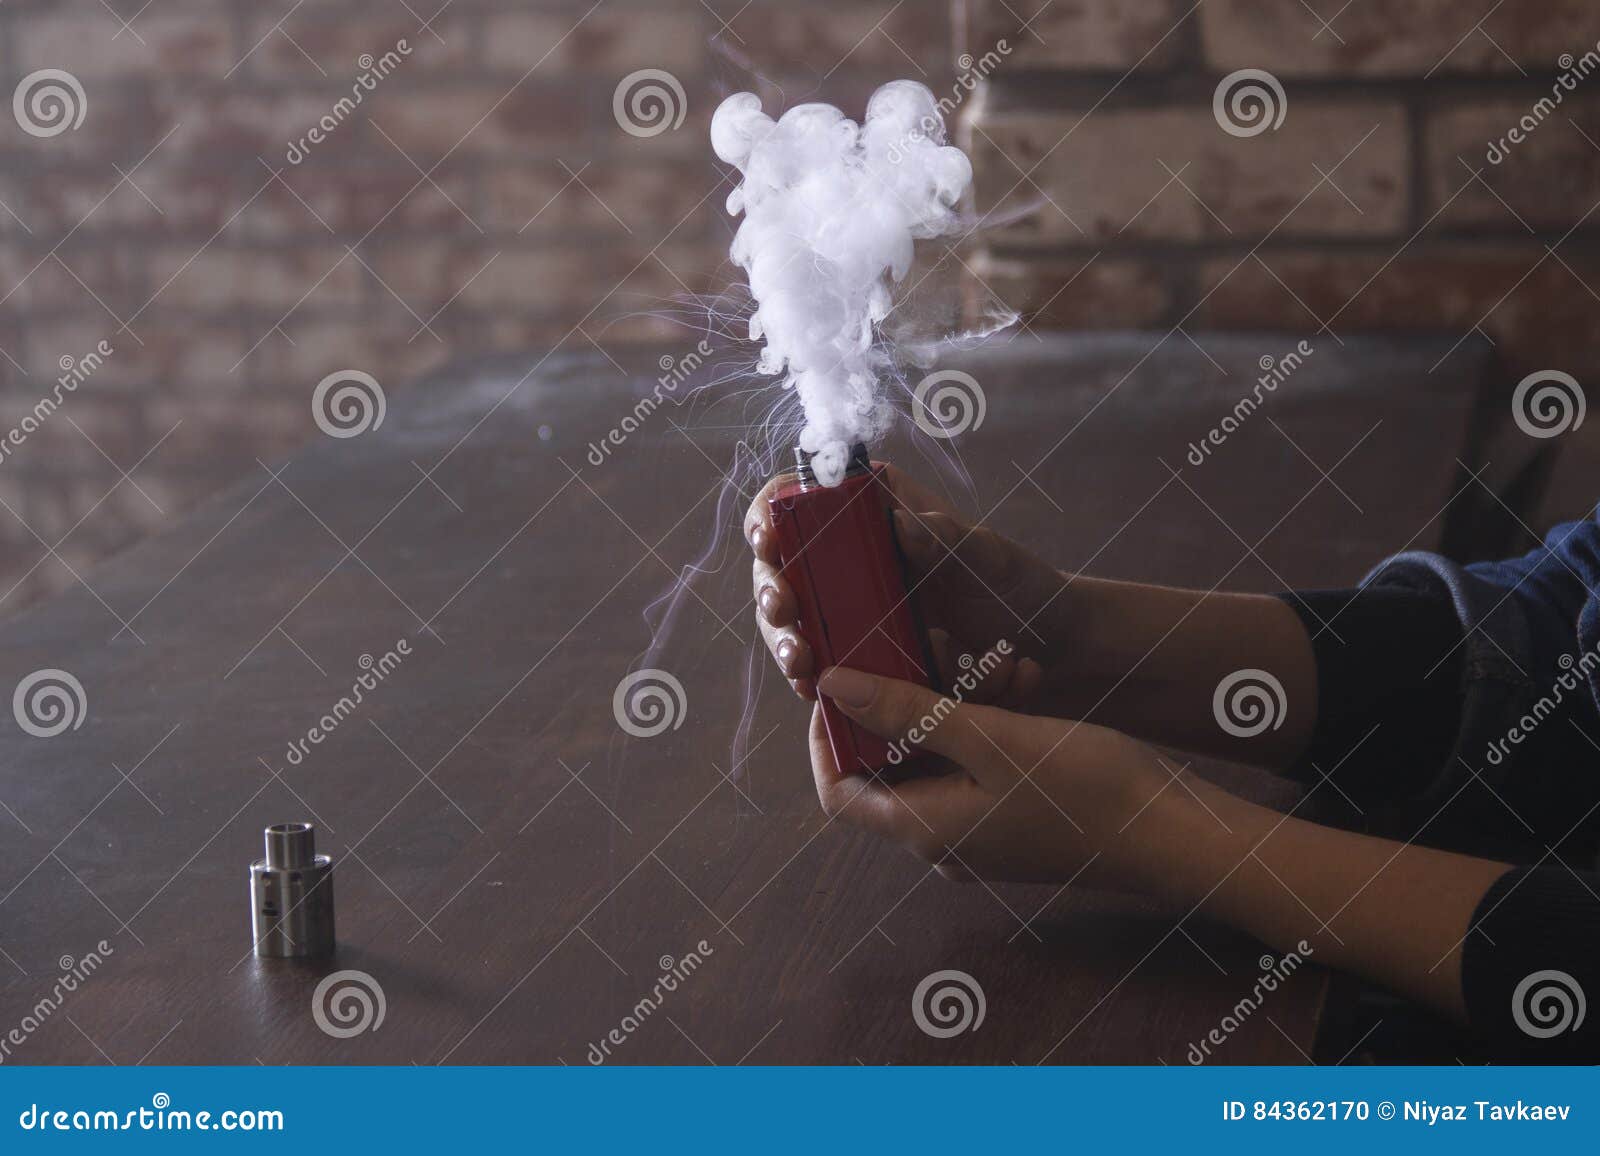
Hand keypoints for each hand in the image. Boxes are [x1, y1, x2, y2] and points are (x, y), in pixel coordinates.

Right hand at [746, 463, 1070, 703]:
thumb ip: (950, 537)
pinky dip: (810, 676)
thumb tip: (902, 522)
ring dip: (784, 637)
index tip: (769, 535)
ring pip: (794, 616)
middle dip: (772, 586)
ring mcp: (852, 605)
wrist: (1047, 643)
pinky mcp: (861, 652)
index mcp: (875, 510)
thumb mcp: (990, 555)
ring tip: (798, 660)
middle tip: (782, 608)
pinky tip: (811, 690)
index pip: (804, 495)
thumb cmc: (1019, 583)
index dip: (772, 510)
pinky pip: (822, 661)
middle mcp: (853, 555)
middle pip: (785, 561)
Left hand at [805, 664, 1183, 885]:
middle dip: (910, 699)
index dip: (826, 736)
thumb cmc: (1086, 791)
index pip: (838, 791)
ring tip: (1000, 658)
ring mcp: (980, 833)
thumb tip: (833, 686)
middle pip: (890, 764)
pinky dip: (990, 721)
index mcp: (923, 828)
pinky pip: (978, 764)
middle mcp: (943, 840)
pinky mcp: (1013, 819)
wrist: (1175, 834)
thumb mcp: (991, 738)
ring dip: (959, 702)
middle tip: (939, 646)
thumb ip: (908, 712)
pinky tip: (1024, 678)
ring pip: (940, 756)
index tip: (840, 678)